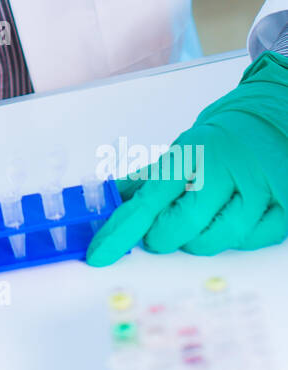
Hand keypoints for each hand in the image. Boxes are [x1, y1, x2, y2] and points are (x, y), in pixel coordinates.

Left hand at [86, 51, 287, 265]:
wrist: (273, 115)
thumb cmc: (223, 137)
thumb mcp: (183, 149)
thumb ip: (147, 179)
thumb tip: (112, 200)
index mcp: (194, 153)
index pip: (148, 201)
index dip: (120, 232)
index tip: (99, 254)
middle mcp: (227, 170)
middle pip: (182, 227)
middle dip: (163, 237)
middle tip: (162, 229)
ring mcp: (259, 191)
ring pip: (216, 241)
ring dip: (198, 240)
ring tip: (202, 218)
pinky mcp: (283, 209)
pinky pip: (249, 243)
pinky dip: (234, 239)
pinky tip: (232, 217)